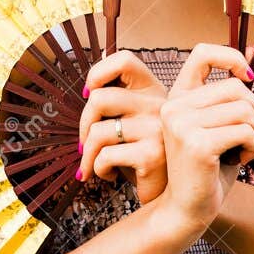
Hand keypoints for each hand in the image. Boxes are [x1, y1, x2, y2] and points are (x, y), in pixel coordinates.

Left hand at [78, 50, 168, 204]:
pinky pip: (105, 156)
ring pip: (98, 132)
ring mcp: (157, 129)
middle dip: (83, 125)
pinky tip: (109, 175)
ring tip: (93, 165)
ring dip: (87, 154)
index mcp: (154, 90)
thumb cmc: (144, 154)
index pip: (124, 59)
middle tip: (84, 144)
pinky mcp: (152, 155)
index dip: (98, 71)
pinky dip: (97, 169)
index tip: (89, 94)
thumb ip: (120, 100)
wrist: (170, 194)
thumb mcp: (135, 120)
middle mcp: (159, 104)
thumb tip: (92, 78)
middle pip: (99, 99)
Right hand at [157, 44, 253, 235]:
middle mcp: (174, 106)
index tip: (250, 76)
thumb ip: (229, 104)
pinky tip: (244, 162)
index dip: (230, 56)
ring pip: (244, 110)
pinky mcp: (197, 143)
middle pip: (236, 89)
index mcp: (177, 99)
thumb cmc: (208, 174)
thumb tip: (251, 67)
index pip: (203, 54)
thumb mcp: (218, 131)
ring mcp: (182, 124)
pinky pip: (246, 132)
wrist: (187, 213)